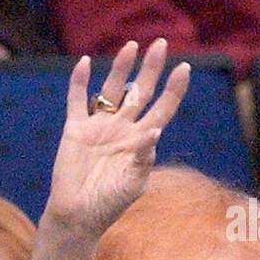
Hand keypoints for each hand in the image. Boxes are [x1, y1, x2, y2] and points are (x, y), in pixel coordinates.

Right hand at [43, 38, 189, 235]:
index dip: (174, 89)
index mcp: (141, 141)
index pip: (162, 108)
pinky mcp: (75, 130)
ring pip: (112, 89)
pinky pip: (77, 100)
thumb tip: (153, 131)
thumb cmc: (109, 204)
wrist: (77, 215)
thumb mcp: (133, 184)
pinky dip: (79, 82)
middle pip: (141, 91)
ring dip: (122, 68)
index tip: (184, 68)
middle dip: (151, 69)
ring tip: (132, 45)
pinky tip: (85, 63)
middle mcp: (122, 129)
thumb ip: (143, 158)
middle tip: (161, 44)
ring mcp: (99, 127)